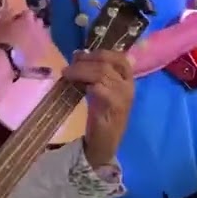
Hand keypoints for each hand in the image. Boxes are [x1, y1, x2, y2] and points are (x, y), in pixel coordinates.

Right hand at [0, 10, 49, 62]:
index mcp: (27, 18)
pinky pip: (44, 46)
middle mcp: (38, 26)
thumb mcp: (0, 26)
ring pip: (43, 33)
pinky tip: (33, 51)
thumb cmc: (1, 41)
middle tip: (23, 32)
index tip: (16, 23)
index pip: (27, 13)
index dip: (21, 18)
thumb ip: (7, 17)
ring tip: (28, 42)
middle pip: (38, 22)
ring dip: (37, 35)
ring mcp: (43, 39)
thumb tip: (11, 12)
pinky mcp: (44, 51)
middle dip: (32, 25)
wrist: (8, 60)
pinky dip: (40, 46)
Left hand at [65, 49, 134, 166]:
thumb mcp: (100, 91)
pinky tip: (76, 86)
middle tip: (69, 66)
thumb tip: (78, 55)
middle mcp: (129, 85)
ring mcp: (123, 96)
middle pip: (107, 62)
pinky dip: (85, 82)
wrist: (105, 144)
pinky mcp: (114, 106)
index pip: (118, 57)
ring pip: (102, 72)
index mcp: (128, 80)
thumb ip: (94, 74)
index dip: (97, 53)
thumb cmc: (102, 118)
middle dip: (85, 61)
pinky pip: (99, 87)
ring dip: (81, 70)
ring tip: (67, 74)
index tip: (79, 55)